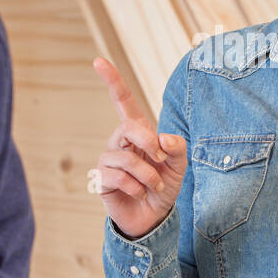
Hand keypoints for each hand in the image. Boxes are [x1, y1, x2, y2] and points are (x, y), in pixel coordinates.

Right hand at [92, 57, 187, 240]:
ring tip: (154, 186)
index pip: (123, 102)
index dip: (112, 81)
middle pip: (128, 128)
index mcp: (138, 132)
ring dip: (147, 175)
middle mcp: (120, 142)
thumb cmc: (164, 186)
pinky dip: (135, 187)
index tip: (98, 61)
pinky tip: (139, 193)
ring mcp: (109, 160)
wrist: (154, 217)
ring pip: (125, 158)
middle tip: (161, 160)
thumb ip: (177, 149)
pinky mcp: (102, 179)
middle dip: (148, 142)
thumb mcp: (179, 166)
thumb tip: (163, 139)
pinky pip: (116, 177)